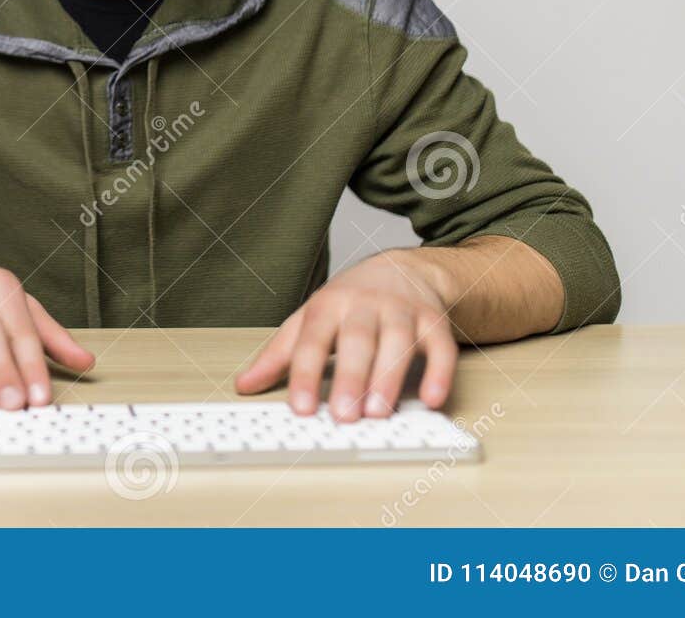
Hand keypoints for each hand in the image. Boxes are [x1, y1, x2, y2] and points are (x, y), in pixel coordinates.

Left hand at [233, 250, 457, 420]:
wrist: (402, 268)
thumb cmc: (350, 302)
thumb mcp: (309, 319)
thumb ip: (279, 354)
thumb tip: (244, 385)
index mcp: (328, 306)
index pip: (312, 340)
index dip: (306, 375)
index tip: (301, 408)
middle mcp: (365, 305)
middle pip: (357, 341)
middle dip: (351, 378)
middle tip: (344, 416)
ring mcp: (402, 312)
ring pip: (397, 343)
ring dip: (389, 378)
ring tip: (378, 413)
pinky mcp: (434, 322)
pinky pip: (440, 346)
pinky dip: (439, 373)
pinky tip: (432, 398)